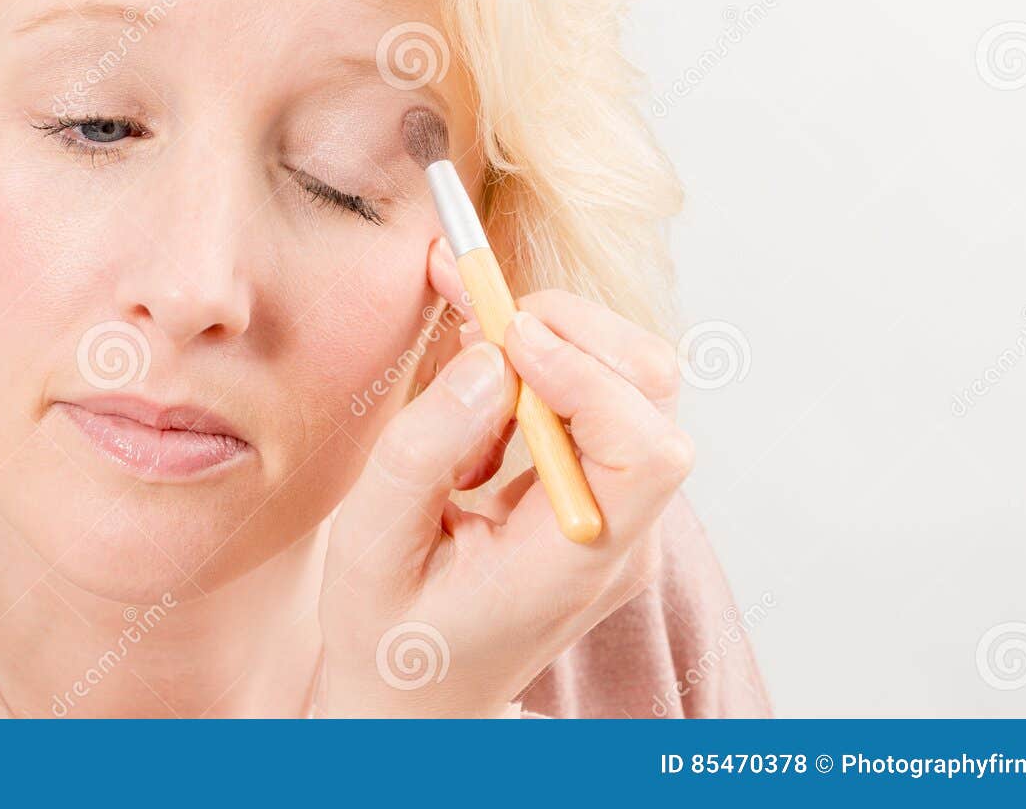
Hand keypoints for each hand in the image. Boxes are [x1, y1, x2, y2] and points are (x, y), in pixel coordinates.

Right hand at [315, 236, 692, 715]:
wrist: (414, 702)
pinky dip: (549, 372)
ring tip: (475, 372)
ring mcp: (619, 517)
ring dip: (558, 349)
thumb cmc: (388, 636)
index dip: (587, 374)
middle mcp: (621, 537)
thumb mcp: (369, 546)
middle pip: (655, 396)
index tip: (504, 340)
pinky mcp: (601, 497)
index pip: (647, 449)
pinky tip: (485, 405)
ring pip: (637, 387)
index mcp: (576, 563)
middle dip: (574, 334)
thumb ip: (424, 449)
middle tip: (484, 323)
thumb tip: (487, 361)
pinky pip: (603, 405)